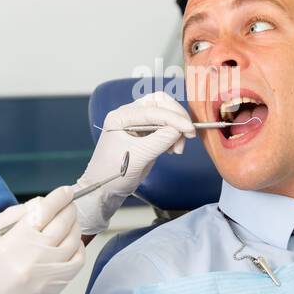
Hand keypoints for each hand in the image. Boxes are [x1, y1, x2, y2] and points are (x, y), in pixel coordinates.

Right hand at [0, 186, 84, 293]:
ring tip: (68, 223)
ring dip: (74, 226)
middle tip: (68, 205)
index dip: (60, 197)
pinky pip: (77, 262)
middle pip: (64, 222)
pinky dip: (78, 248)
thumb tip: (40, 203)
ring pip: (73, 240)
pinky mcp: (56, 287)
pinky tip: (70, 244)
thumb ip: (14, 215)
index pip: (46, 209)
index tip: (65, 192)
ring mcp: (49, 271)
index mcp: (16, 239)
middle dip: (68, 209)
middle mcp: (36, 254)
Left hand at [74, 91, 195, 234]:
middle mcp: (129, 116)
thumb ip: (160, 140)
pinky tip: (173, 149)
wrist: (104, 190)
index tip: (189, 130)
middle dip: (176, 117)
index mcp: (121, 116)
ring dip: (176, 128)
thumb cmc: (112, 174)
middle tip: (187, 134)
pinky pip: (164, 127)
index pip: (154, 110)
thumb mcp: (138, 156)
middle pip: (160, 103)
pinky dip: (173, 135)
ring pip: (165, 114)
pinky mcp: (145, 135)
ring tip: (177, 148)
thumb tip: (180, 130)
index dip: (174, 118)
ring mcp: (137, 124)